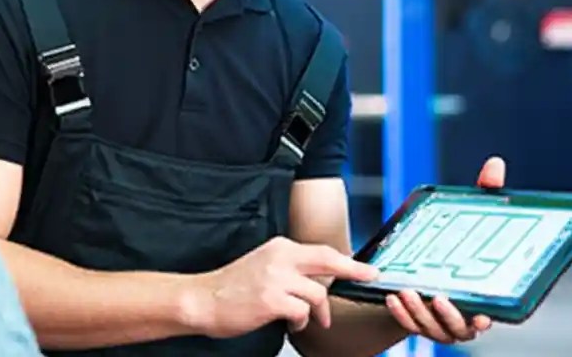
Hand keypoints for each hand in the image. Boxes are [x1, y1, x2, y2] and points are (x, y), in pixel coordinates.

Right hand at [186, 236, 379, 337]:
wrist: (202, 299)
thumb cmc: (232, 288)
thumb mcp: (264, 265)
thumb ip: (290, 268)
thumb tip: (320, 280)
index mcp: (279, 247)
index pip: (322, 251)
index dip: (348, 260)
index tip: (367, 268)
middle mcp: (280, 258)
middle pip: (328, 260)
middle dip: (353, 270)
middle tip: (369, 277)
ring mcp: (276, 278)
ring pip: (317, 293)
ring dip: (317, 312)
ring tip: (304, 320)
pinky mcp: (271, 300)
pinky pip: (302, 312)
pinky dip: (301, 322)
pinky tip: (291, 324)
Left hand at [385, 155, 507, 342]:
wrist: (426, 264)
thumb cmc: (459, 243)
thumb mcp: (470, 217)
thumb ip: (485, 194)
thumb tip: (495, 164)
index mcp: (482, 300)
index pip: (487, 318)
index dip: (484, 321)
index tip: (482, 316)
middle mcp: (463, 319)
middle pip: (457, 328)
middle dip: (448, 316)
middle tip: (437, 295)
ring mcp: (438, 324)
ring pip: (431, 329)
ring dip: (419, 313)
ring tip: (406, 291)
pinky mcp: (416, 323)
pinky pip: (409, 325)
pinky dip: (401, 314)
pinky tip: (392, 297)